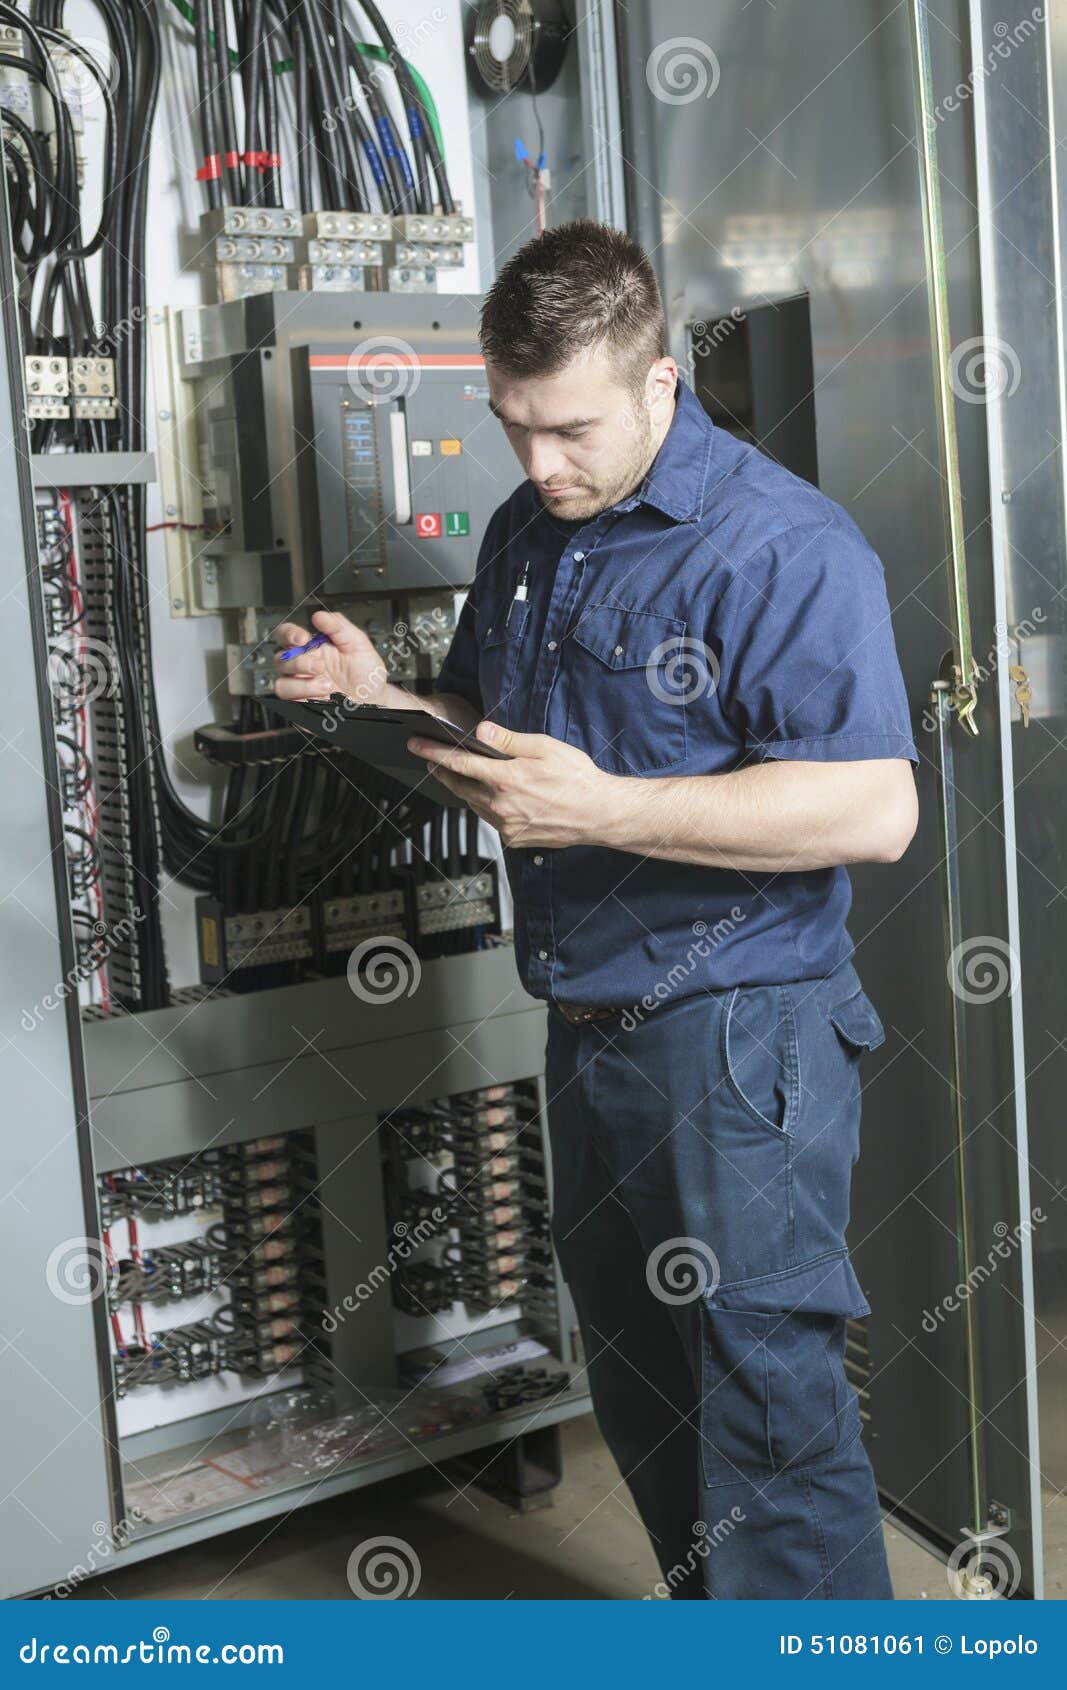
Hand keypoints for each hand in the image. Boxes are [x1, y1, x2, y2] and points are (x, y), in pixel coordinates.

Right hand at [272, 609, 386, 703]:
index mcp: (313, 648)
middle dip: (297, 661)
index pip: (287, 635)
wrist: (375, 698)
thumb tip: (320, 616)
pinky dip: (306, 697)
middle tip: (320, 666)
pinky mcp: (304, 704)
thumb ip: (339, 627)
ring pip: (282, 683)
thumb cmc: (366, 672)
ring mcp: (303, 686)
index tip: (303, 638)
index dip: (289, 634)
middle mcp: (304, 667)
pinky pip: (291, 703)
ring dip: (302, 683)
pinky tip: (324, 695)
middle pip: (280, 659)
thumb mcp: (358, 643)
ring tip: (327, 684)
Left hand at [407, 720, 612, 848]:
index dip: (434, 752)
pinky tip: (495, 797)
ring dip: (466, 790)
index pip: (458, 763)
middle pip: (459, 787)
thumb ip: (508, 741)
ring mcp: (506, 825)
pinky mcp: (513, 839)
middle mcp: (501, 805)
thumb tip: (480, 732)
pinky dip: (487, 807)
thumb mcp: (544, 747)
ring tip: (463, 776)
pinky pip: (491, 820)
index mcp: (506, 779)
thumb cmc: (577, 778)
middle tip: (433, 760)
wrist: (599, 813)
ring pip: (474, 805)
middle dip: (443, 772)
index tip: (417, 744)